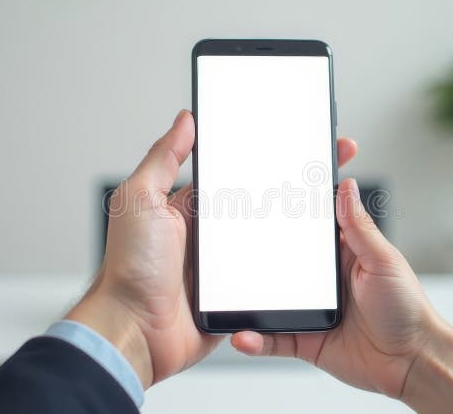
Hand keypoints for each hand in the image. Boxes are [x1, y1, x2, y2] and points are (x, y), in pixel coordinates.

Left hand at [66, 109, 358, 388]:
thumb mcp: (139, 200)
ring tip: (324, 206)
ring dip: (290, 227)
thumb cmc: (128, 269)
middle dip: (286, 188)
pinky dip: (284, 266)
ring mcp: (224, 265)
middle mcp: (208, 234)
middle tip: (320, 170)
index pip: (229, 173)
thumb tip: (185, 121)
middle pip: (255, 204)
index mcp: (187, 207)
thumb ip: (162, 159)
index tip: (285, 140)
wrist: (135, 331)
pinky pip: (267, 275)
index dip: (256, 157)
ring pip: (267, 238)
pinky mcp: (236, 294)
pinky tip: (307, 254)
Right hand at [231, 178, 452, 412]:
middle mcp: (321, 281)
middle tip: (228, 241)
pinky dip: (256, 340)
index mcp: (340, 254)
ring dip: (250, 300)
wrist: (413, 362)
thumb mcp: (383, 261)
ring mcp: (310, 310)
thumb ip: (359, 227)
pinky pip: (273, 339)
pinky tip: (243, 336)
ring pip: (270, 301)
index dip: (288, 210)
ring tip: (227, 294)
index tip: (263, 192)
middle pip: (279, 262)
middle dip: (254, 254)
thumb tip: (346, 186)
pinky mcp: (305, 340)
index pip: (309, 226)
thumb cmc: (407, 308)